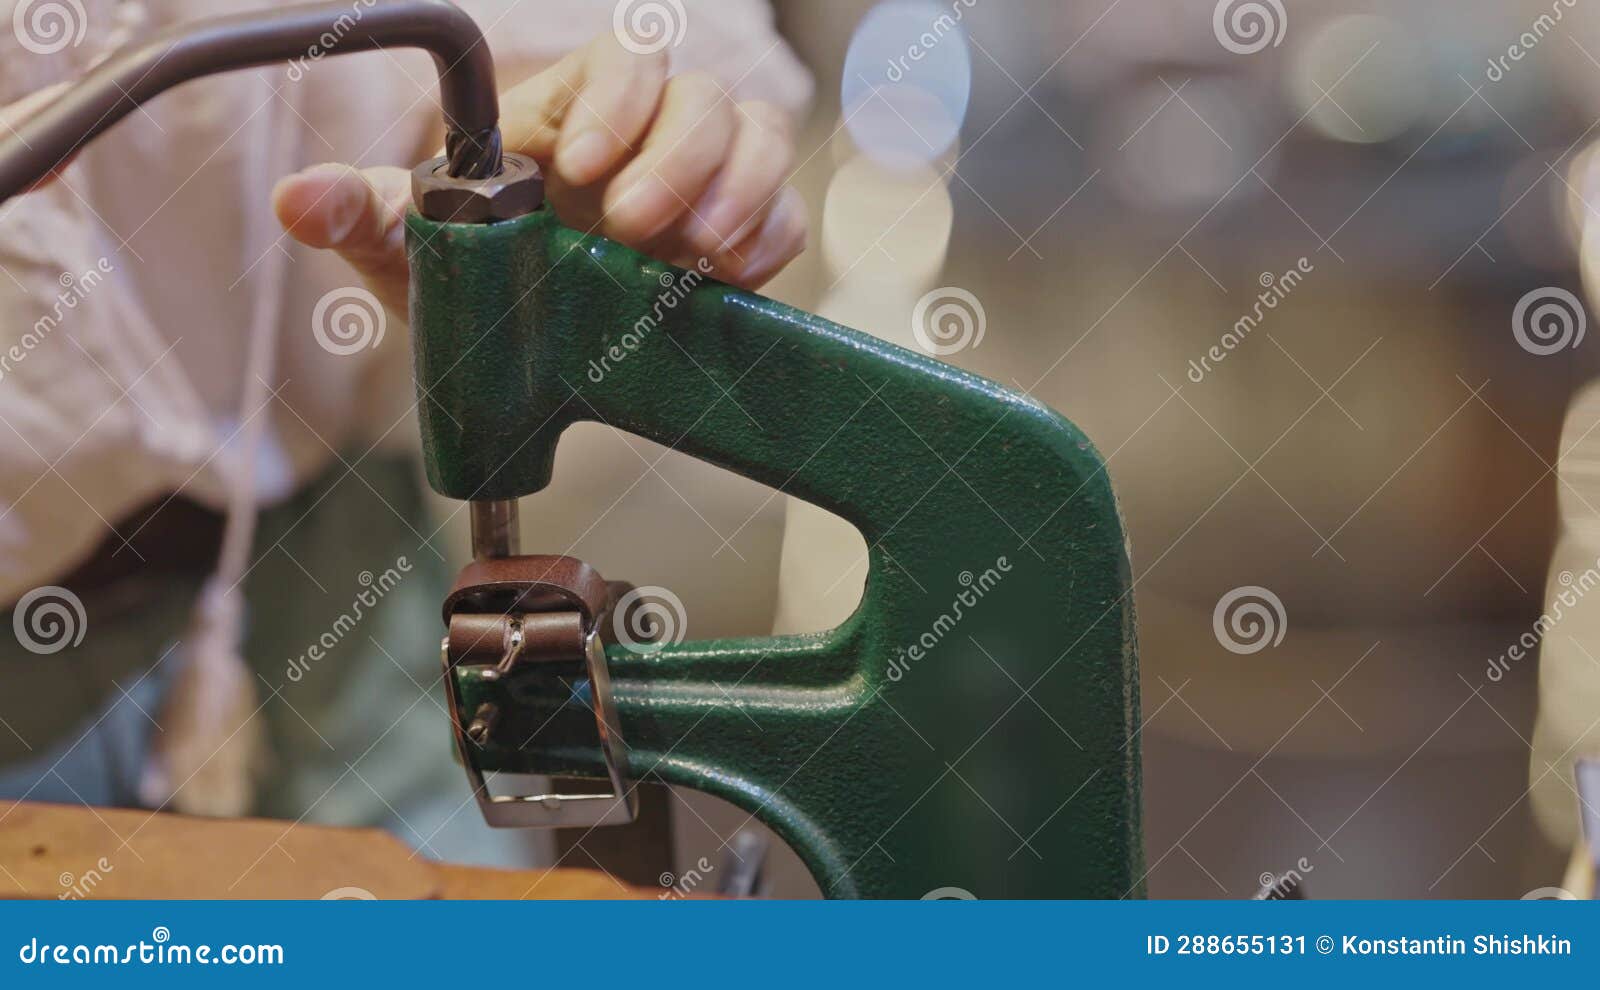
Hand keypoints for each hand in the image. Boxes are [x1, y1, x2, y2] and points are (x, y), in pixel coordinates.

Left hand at [273, 34, 807, 314]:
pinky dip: (771, 238)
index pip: (625, 54)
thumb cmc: (472, 276)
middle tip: (636, 228)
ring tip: (697, 258)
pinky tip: (728, 279)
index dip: (622, 96)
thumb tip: (297, 200)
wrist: (522, 350)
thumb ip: (368, 215)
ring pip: (760, 135)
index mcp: (573, 112)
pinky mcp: (740, 238)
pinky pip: (785, 213)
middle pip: (702, 95)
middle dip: (679, 158)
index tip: (585, 168)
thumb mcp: (415, 250)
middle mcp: (648, 135)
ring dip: (741, 191)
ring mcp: (702, 184)